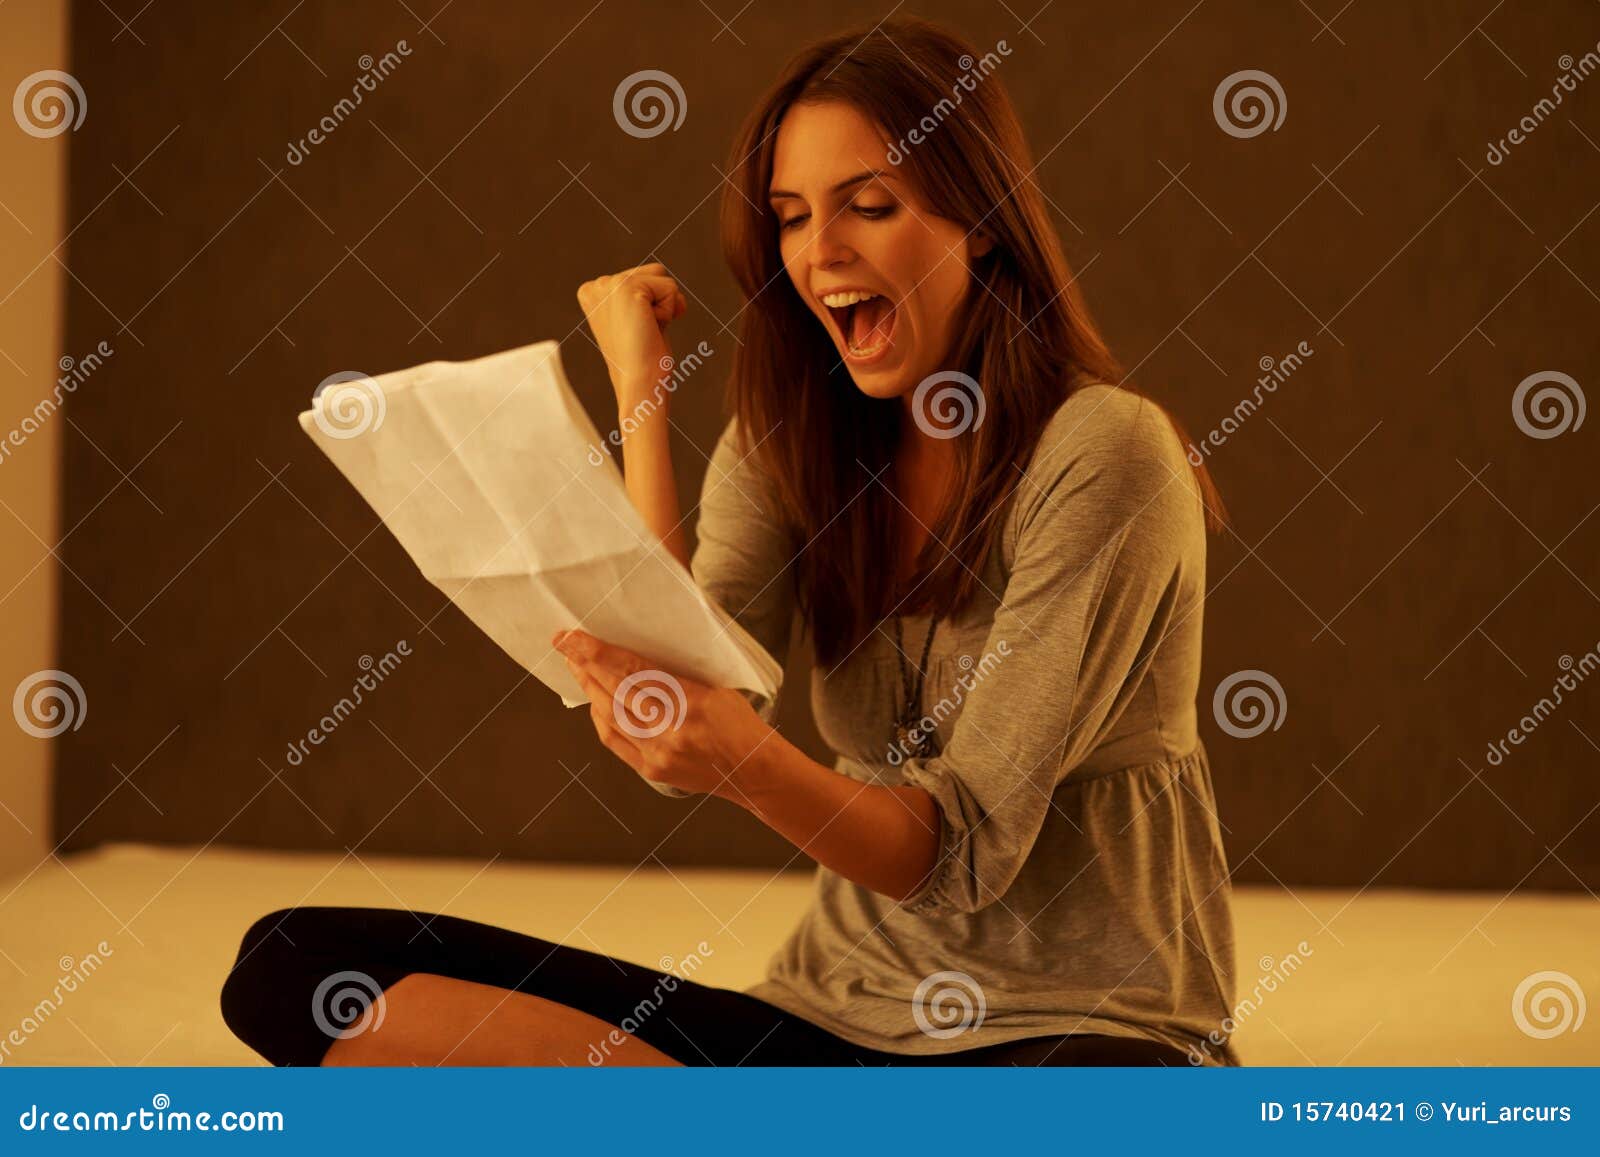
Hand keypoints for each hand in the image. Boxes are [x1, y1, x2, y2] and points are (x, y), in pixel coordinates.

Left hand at [552, 628, 774, 799]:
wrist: (753, 772)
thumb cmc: (739, 723)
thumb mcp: (715, 688)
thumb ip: (674, 676)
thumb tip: (631, 656)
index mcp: (692, 702)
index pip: (633, 671)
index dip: (598, 653)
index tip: (572, 637)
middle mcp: (671, 730)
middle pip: (615, 692)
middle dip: (586, 666)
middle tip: (567, 646)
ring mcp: (659, 754)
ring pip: (610, 716)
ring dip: (590, 690)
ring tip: (578, 668)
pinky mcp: (652, 771)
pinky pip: (615, 740)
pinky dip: (601, 718)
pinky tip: (596, 703)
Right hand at [575, 262, 687, 412]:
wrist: (640, 385)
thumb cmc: (644, 359)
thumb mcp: (638, 318)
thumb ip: (643, 295)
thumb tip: (665, 281)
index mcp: (593, 292)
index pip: (643, 276)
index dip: (651, 304)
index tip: (636, 330)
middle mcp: (597, 285)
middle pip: (654, 271)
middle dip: (660, 302)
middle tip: (644, 332)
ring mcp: (608, 284)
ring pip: (662, 277)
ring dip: (665, 306)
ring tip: (647, 330)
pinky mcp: (626, 288)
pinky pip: (670, 288)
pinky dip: (669, 311)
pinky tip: (650, 329)